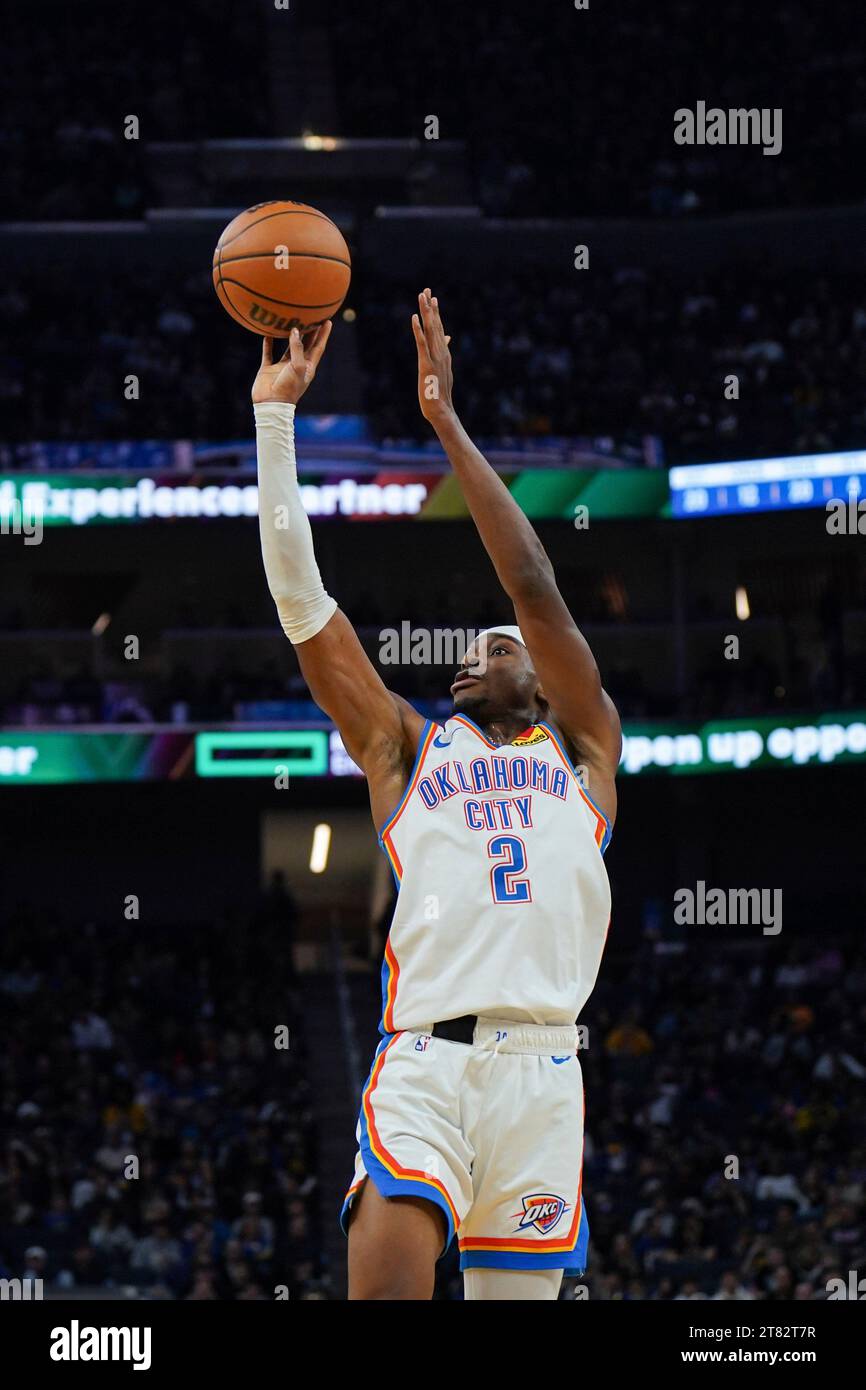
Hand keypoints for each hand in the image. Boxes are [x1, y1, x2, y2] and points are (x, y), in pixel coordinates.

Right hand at [251, 322, 331, 405]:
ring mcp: (282, 367)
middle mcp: (296, 365)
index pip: (318, 347)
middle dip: (309, 331)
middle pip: (305, 345)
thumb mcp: (297, 366)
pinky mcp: (268, 369)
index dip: (323, 334)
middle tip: (312, 315)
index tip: (328, 321)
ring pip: (287, 347)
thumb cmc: (288, 387)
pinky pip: (268, 353)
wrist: (271, 404)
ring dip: (290, 335)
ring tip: (291, 320)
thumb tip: (295, 330)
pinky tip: (267, 332)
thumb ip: (297, 348)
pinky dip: (268, 343)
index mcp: (308, 367)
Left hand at [411, 288, 453, 424]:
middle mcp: (441, 352)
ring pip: (430, 330)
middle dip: (430, 307)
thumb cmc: (440, 392)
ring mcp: (435, 357)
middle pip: (435, 325)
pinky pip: (422, 343)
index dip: (435, 313)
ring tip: (422, 297)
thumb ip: (444, 352)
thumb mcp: (443, 370)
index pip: (439, 329)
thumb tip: (447, 338)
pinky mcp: (426, 363)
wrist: (441, 409)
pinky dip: (418, 329)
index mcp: (444, 353)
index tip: (432, 298)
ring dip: (426, 312)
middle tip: (426, 290)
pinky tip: (414, 317)